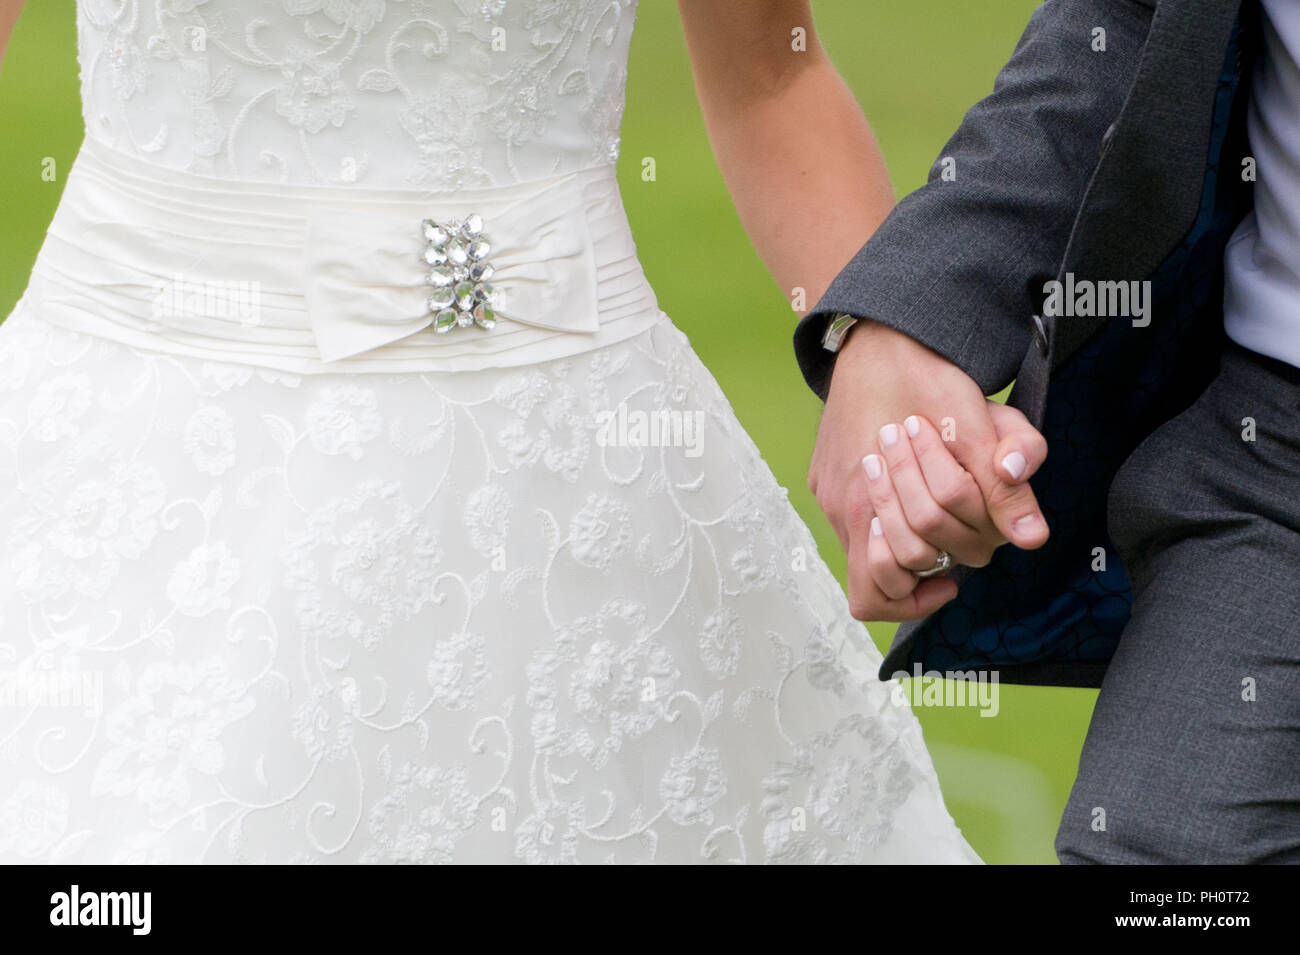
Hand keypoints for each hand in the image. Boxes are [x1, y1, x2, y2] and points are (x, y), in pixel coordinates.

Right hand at [808, 319, 1048, 620]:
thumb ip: (1004, 485)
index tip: (952, 579)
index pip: (886, 585)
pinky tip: (909, 494)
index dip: (924, 593)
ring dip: (901, 544)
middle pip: (881, 571)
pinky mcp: (823, 480)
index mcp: (872, 499)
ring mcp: (828, 494)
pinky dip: (882, 522)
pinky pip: (850, 524)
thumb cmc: (927, 375)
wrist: (880, 334)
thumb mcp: (978, 425)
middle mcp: (842, 505)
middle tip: (952, 531)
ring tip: (930, 520)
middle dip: (924, 556)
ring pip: (862, 553)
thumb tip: (1032, 537)